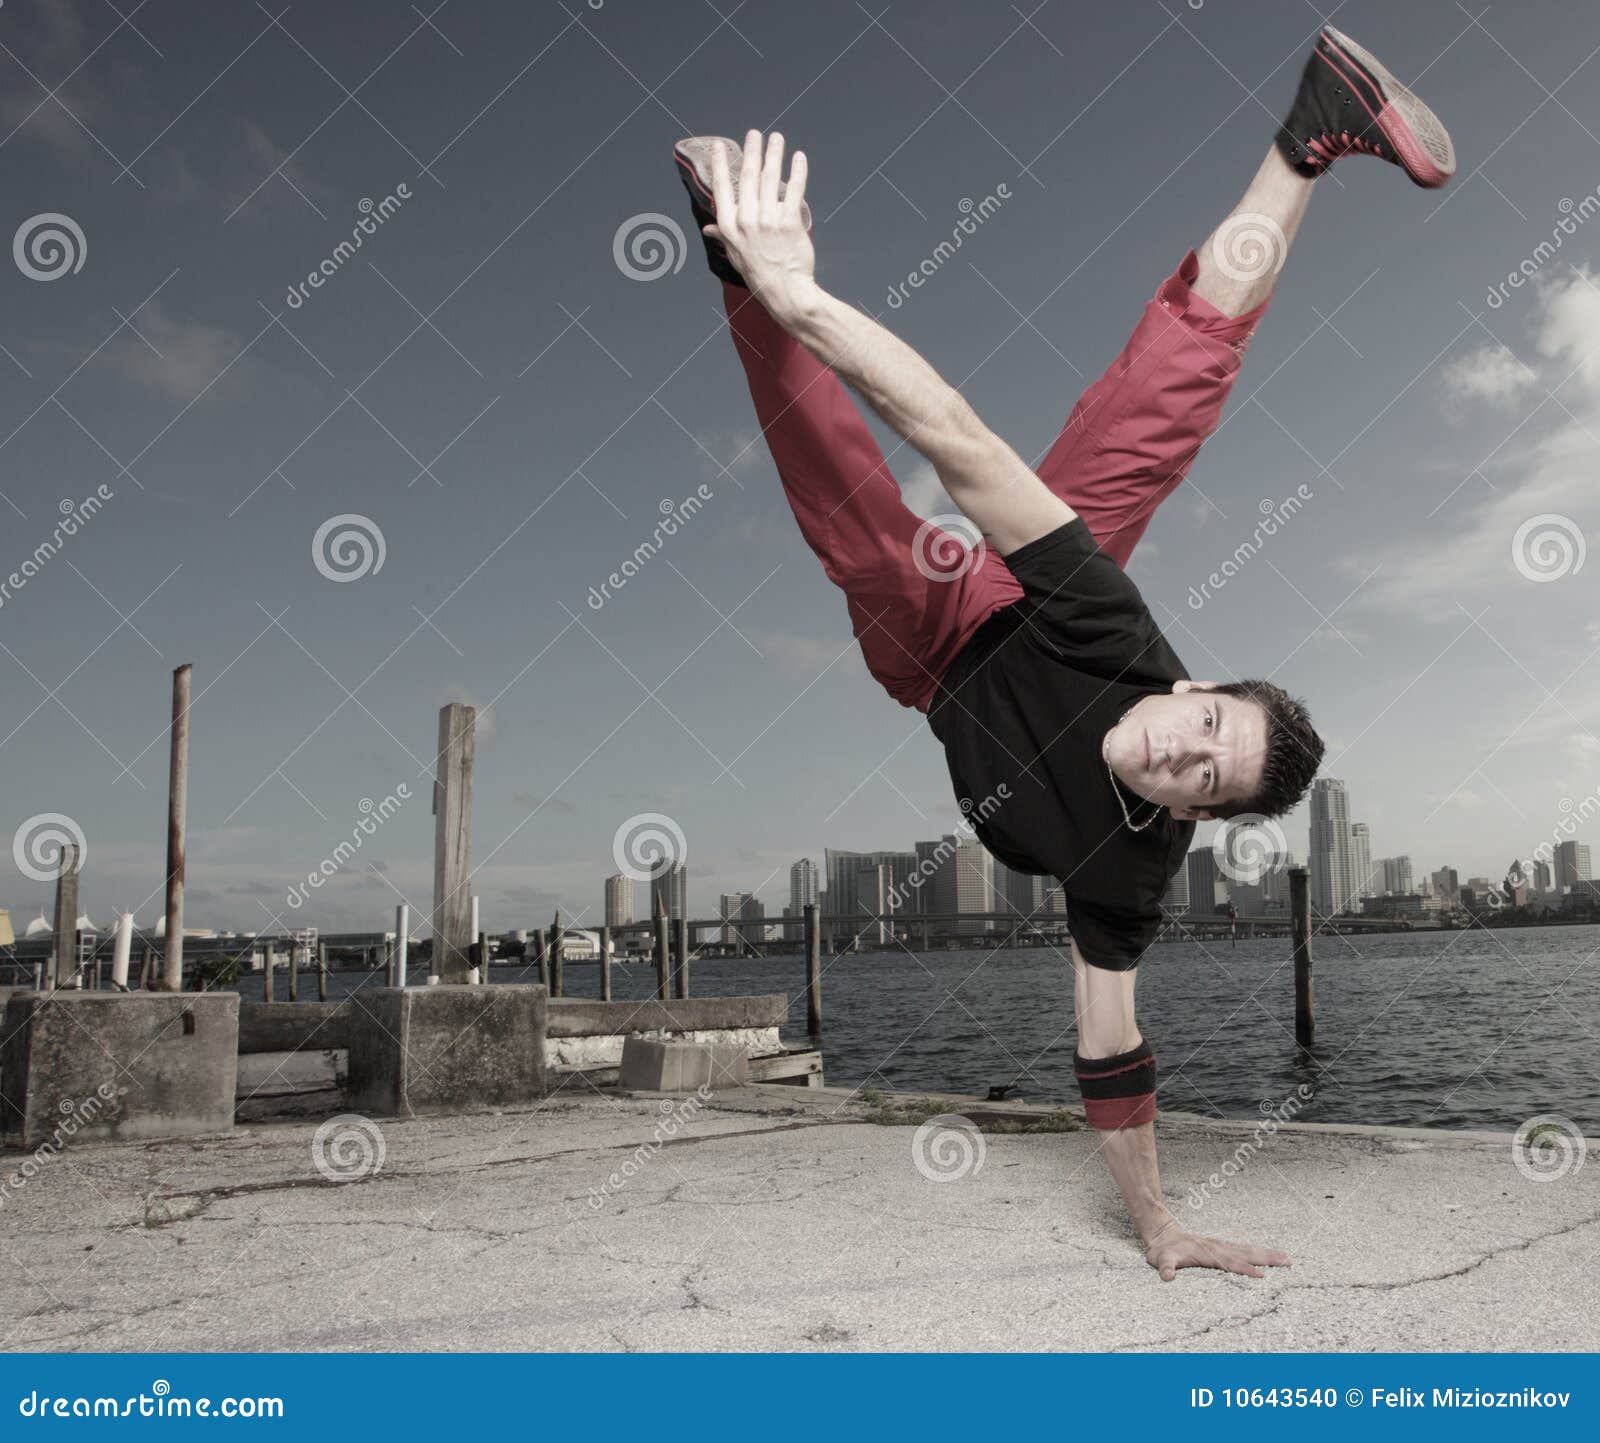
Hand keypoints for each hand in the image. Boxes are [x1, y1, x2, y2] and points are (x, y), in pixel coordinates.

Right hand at [706, 129, 815, 318]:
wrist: (785, 291)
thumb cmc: (760, 275)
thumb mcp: (736, 255)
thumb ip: (724, 236)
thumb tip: (709, 228)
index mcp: (730, 226)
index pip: (722, 188)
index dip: (720, 164)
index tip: (719, 146)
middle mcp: (746, 220)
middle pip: (748, 176)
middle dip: (751, 151)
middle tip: (755, 133)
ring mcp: (768, 219)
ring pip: (770, 178)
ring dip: (774, 154)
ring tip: (776, 138)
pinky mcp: (789, 221)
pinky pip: (794, 189)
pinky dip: (798, 171)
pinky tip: (799, 157)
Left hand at [1144, 1222, 1290, 1281]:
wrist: (1163, 1235)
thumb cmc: (1163, 1251)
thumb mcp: (1160, 1259)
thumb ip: (1165, 1267)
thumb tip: (1167, 1276)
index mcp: (1207, 1254)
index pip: (1229, 1263)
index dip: (1244, 1269)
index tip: (1262, 1275)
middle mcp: (1218, 1248)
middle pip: (1246, 1254)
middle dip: (1267, 1258)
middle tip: (1288, 1261)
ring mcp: (1222, 1247)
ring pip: (1248, 1250)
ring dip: (1267, 1254)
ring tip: (1287, 1258)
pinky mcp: (1222, 1248)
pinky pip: (1244, 1250)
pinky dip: (1259, 1252)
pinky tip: (1270, 1256)